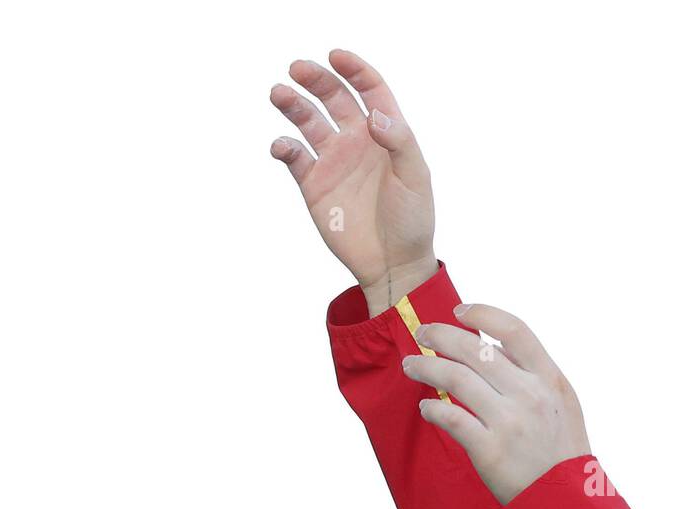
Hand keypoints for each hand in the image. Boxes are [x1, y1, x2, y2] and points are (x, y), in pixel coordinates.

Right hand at [270, 50, 436, 315]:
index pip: (369, 90)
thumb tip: (373, 115)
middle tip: (298, 69)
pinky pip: (293, 156)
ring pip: (307, 120)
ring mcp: (333, 160)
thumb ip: (398, 142)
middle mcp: (357, 141)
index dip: (354, 69)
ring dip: (292, 104)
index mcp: (385, 134)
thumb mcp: (415, 179)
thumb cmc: (412, 221)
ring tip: (279, 94)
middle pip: (333, 97)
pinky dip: (284, 146)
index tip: (336, 57)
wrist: (394, 265)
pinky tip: (283, 146)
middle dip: (316, 79)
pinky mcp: (313, 184)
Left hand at [402, 305, 591, 503]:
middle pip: (474, 349)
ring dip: (426, 367)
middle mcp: (529, 395)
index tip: (458, 311)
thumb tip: (494, 344)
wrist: (565, 498)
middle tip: (422, 334)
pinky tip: (426, 408)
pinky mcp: (489, 450)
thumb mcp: (562, 402)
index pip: (514, 329)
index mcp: (549, 378)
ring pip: (455, 379)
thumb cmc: (561, 449)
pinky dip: (432, 409)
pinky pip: (450, 418)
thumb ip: (533, 372)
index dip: (482, 314)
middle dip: (440, 336)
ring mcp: (509, 422)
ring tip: (411, 366)